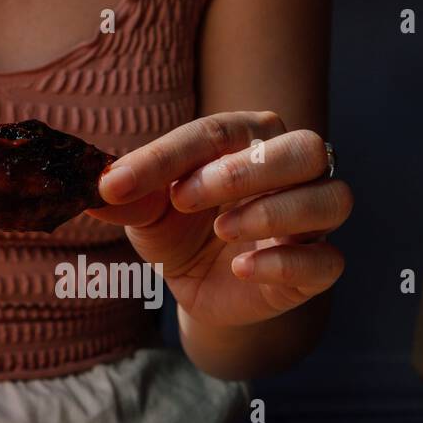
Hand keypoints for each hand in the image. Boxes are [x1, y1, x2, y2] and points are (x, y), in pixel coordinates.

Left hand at [91, 112, 351, 328]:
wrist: (200, 289)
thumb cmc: (179, 231)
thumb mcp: (144, 213)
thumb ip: (124, 198)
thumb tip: (91, 188)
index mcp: (251, 139)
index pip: (219, 133)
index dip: (167, 157)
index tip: (117, 184)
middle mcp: (292, 172)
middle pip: (304, 148)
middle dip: (246, 170)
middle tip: (185, 197)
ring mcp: (311, 221)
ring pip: (332, 198)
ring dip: (274, 211)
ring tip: (222, 230)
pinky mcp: (316, 268)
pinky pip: (327, 260)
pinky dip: (285, 262)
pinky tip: (241, 268)